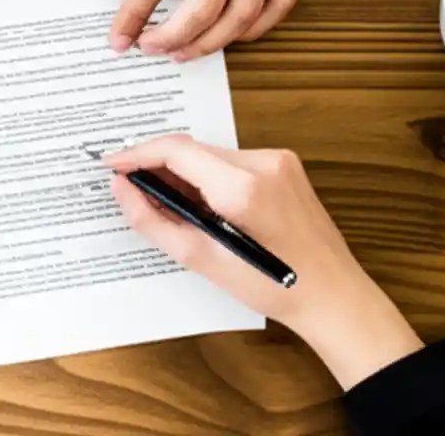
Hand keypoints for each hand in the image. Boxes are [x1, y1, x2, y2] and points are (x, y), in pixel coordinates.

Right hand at [105, 136, 422, 388]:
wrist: (332, 294)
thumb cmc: (274, 286)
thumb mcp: (203, 260)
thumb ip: (154, 221)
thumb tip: (122, 190)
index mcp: (243, 188)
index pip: (176, 151)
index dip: (136, 154)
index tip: (111, 165)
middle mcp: (263, 163)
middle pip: (192, 150)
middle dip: (157, 166)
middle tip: (132, 191)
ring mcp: (278, 160)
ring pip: (211, 155)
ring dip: (184, 173)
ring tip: (169, 206)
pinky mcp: (285, 164)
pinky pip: (232, 161)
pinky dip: (210, 176)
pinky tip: (204, 204)